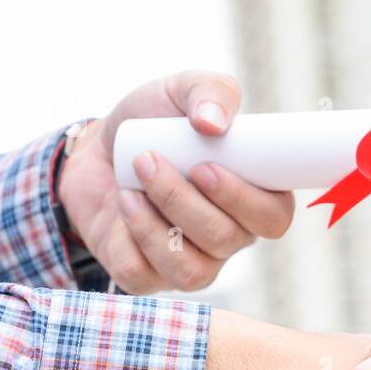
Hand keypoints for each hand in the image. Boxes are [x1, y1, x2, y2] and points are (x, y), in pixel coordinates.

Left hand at [57, 71, 295, 293]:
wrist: (95, 152)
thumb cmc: (153, 124)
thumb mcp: (181, 90)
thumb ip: (211, 92)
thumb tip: (213, 123)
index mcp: (254, 197)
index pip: (275, 218)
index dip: (246, 201)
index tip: (206, 168)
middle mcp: (231, 236)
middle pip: (227, 239)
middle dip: (183, 200)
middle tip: (149, 160)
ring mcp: (193, 262)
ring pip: (190, 267)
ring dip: (155, 222)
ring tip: (131, 184)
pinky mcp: (149, 278)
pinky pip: (146, 276)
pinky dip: (130, 240)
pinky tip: (123, 207)